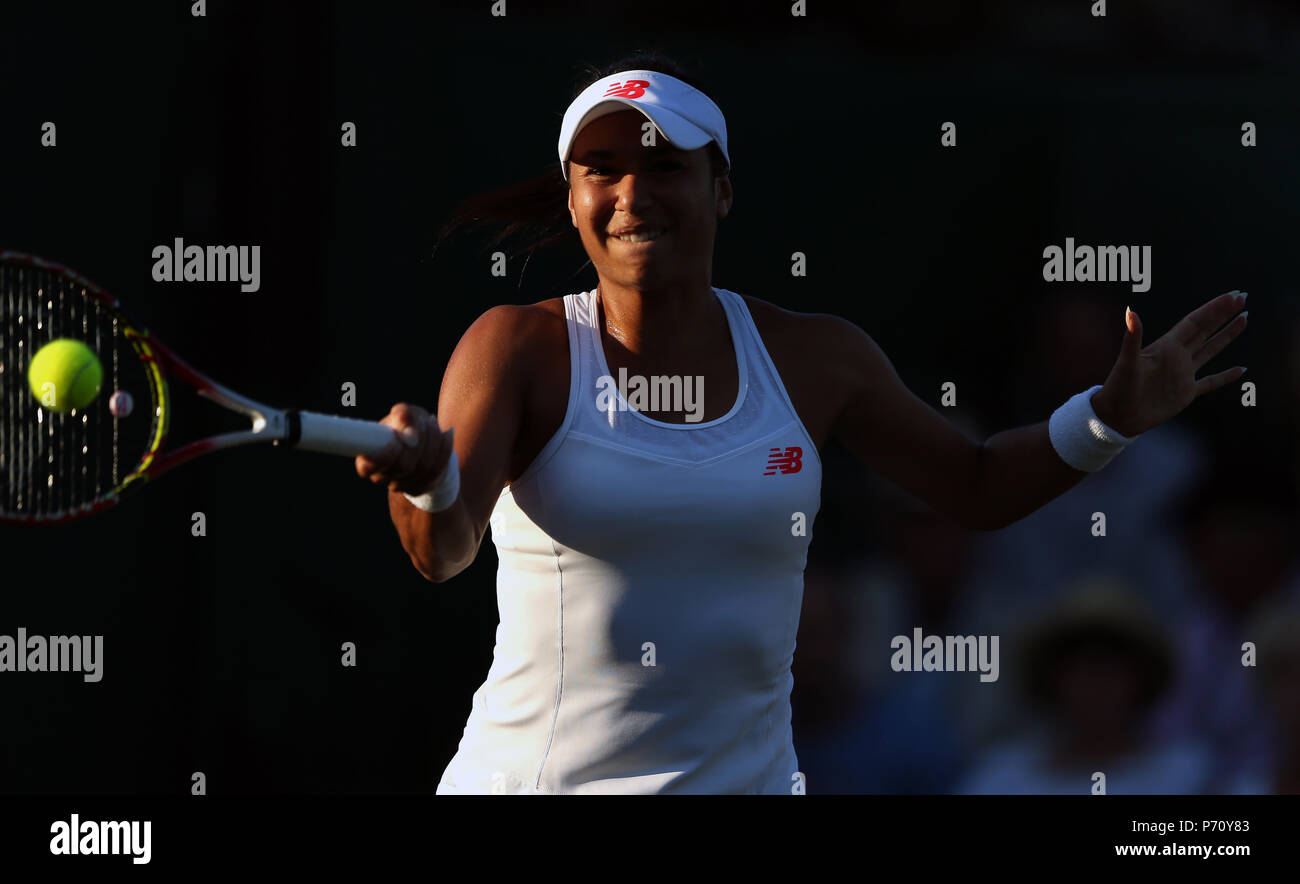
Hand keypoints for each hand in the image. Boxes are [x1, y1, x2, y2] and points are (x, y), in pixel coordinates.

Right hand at [354, 403, 453, 495]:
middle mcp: (381, 476)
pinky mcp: (420, 487)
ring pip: (424, 467)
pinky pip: (438, 469)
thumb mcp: (403, 414)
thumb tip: (410, 435)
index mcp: (367, 458)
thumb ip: (403, 415)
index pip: (366, 467)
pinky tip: (447, 434)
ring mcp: (400, 485)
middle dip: (420, 440)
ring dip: (433, 442)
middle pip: (404, 466)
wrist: (422, 443)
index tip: (397, 441)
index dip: (382, 457)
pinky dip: (445, 448)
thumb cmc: (406, 426)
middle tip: (424, 421)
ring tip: (433, 423)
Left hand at [1091, 291, 1247, 436]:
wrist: (1116, 418)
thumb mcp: (1126, 362)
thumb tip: (1130, 312)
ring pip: (1210, 350)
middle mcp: (1177, 357)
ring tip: (1243, 320)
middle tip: (1242, 298)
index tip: (1232, 296)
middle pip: (1205, 330)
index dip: (1213, 309)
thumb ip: (1132, 338)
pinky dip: (1226, 376)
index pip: (1195, 322)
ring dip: (1227, 336)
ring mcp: (1183, 375)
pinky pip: (1210, 382)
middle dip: (1223, 315)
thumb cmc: (1117, 389)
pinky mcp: (1185, 394)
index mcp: (1166, 347)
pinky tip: (1240, 369)